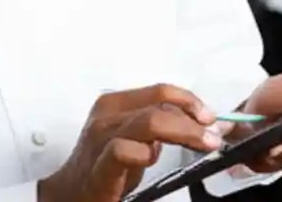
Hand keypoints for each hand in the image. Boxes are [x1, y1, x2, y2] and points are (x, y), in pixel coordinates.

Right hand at [38, 84, 221, 201]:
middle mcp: (107, 115)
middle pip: (159, 103)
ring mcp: (101, 138)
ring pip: (149, 121)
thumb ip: (160, 127)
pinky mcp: (99, 166)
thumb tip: (197, 122)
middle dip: (192, 119)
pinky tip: (152, 159)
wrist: (70, 193)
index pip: (160, 90)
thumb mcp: (135, 139)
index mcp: (115, 104)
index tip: (209, 116)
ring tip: (202, 144)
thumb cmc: (103, 165)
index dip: (189, 100)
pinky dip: (144, 154)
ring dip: (182, 132)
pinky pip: (123, 150)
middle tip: (212, 135)